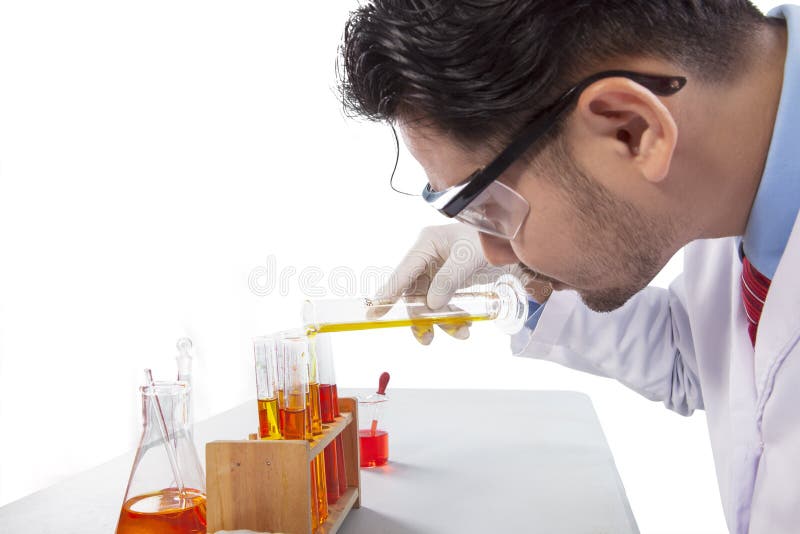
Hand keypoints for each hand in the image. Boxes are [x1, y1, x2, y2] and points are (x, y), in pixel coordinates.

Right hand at [375, 223, 551, 343]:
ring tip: (462, 332)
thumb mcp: (469, 258)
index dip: (387, 295)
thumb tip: (431, 305)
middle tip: (427, 338)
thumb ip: (448, 280)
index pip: (402, 273)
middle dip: (422, 317)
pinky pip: (445, 302)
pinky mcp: (451, 279)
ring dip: (443, 320)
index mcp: (426, 244)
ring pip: (430, 302)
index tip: (373, 314)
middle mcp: (428, 257)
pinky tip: (466, 324)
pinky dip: (453, 315)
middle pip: (415, 293)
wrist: (513, 236)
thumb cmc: (489, 238)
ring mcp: (439, 270)